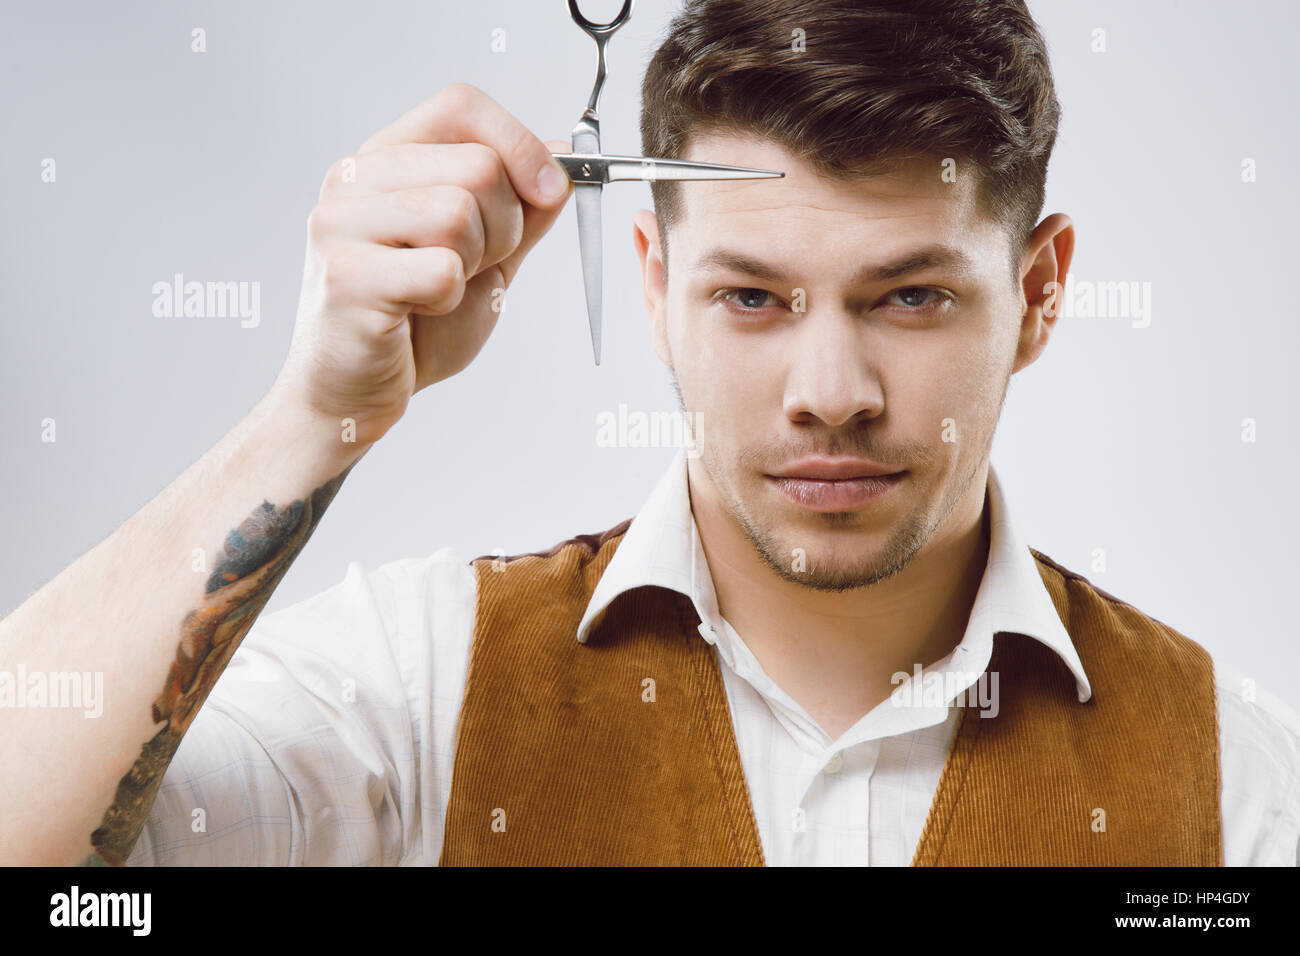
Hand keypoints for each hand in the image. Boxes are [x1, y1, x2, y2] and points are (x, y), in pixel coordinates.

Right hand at [270, 82, 572, 446]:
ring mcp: (341, 224)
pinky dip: (449, 300)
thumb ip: (522, 209)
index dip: (520, 144)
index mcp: (386, 160)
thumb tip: (563, 152)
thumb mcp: (485, 258)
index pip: (462, 106)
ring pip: (460, 213)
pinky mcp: (345, 276)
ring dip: (476, 264)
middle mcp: (353, 178)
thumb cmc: (413, 328)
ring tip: (440, 290)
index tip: (549, 190)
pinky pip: (442, 271)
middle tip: (473, 266)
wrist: (353, 393)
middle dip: (505, 226)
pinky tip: (418, 313)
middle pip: (478, 166)